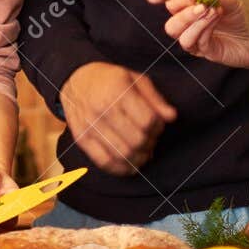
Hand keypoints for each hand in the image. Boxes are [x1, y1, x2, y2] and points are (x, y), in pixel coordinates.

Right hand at [59, 62, 176, 176]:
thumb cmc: (110, 79)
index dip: (158, 128)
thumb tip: (171, 117)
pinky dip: (121, 169)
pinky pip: (104, 162)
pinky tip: (130, 165)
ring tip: (143, 152)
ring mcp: (90, 125)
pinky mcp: (82, 139)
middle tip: (151, 140)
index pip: (147, 121)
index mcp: (118, 90)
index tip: (157, 125)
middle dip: (150, 144)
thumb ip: (155, 98)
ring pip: (122, 154)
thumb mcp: (135, 78)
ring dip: (139, 158)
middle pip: (137, 140)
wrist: (76, 80)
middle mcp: (102, 108)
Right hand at [162, 0, 248, 76]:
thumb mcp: (230, 3)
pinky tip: (216, 18)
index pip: (173, 7)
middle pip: (171, 26)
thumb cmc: (247, 18)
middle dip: (182, 14)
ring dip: (193, 22)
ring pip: (181, 37)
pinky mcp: (211, 53)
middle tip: (201, 5)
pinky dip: (204, 29)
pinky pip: (197, 43)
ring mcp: (201, 43)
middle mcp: (193, 30)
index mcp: (193, 14)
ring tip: (213, 12)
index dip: (177, 0)